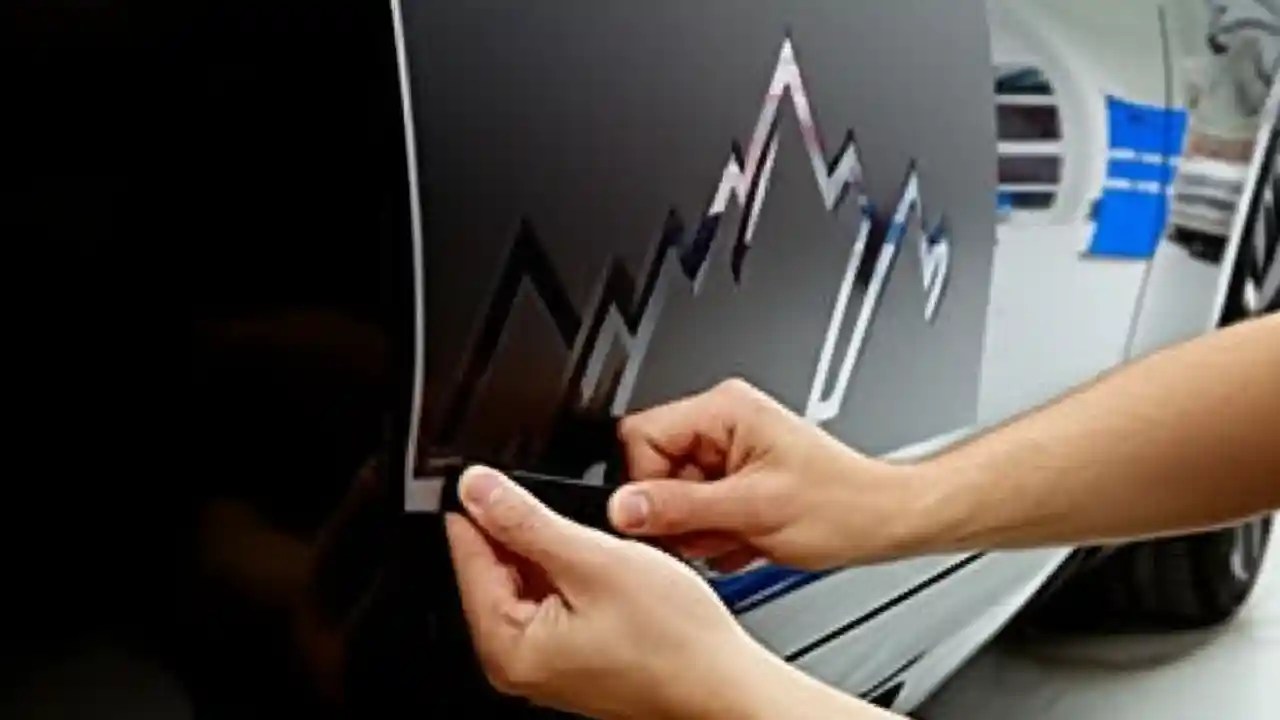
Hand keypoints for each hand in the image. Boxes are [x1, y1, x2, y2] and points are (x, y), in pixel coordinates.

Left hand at [445, 466, 774, 719]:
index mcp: (508, 647)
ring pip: (528, 582)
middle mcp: (518, 663)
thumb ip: (527, 521)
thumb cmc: (674, 642)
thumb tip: (476, 490)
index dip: (478, 506)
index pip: (468, 557)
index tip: (487, 471)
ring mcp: (545, 663)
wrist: (725, 685)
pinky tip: (604, 566)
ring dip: (551, 551)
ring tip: (595, 542)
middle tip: (560, 504)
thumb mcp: (594, 561)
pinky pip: (554, 602)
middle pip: (495, 570)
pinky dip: (572, 576)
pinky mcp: (572, 659)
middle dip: (520, 530)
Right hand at [610, 379, 925, 570]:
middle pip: (653, 467)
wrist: (885, 520)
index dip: (646, 485)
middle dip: (678, 511)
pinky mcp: (736, 476)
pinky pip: (696, 505)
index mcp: (724, 409)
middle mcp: (723, 420)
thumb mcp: (752, 511)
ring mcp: (729, 448)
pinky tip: (747, 535)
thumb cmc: (841, 506)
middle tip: (717, 527)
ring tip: (740, 532)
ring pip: (673, 493)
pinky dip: (715, 530)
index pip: (639, 437)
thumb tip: (623, 506)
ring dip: (699, 526)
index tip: (667, 518)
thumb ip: (680, 507)